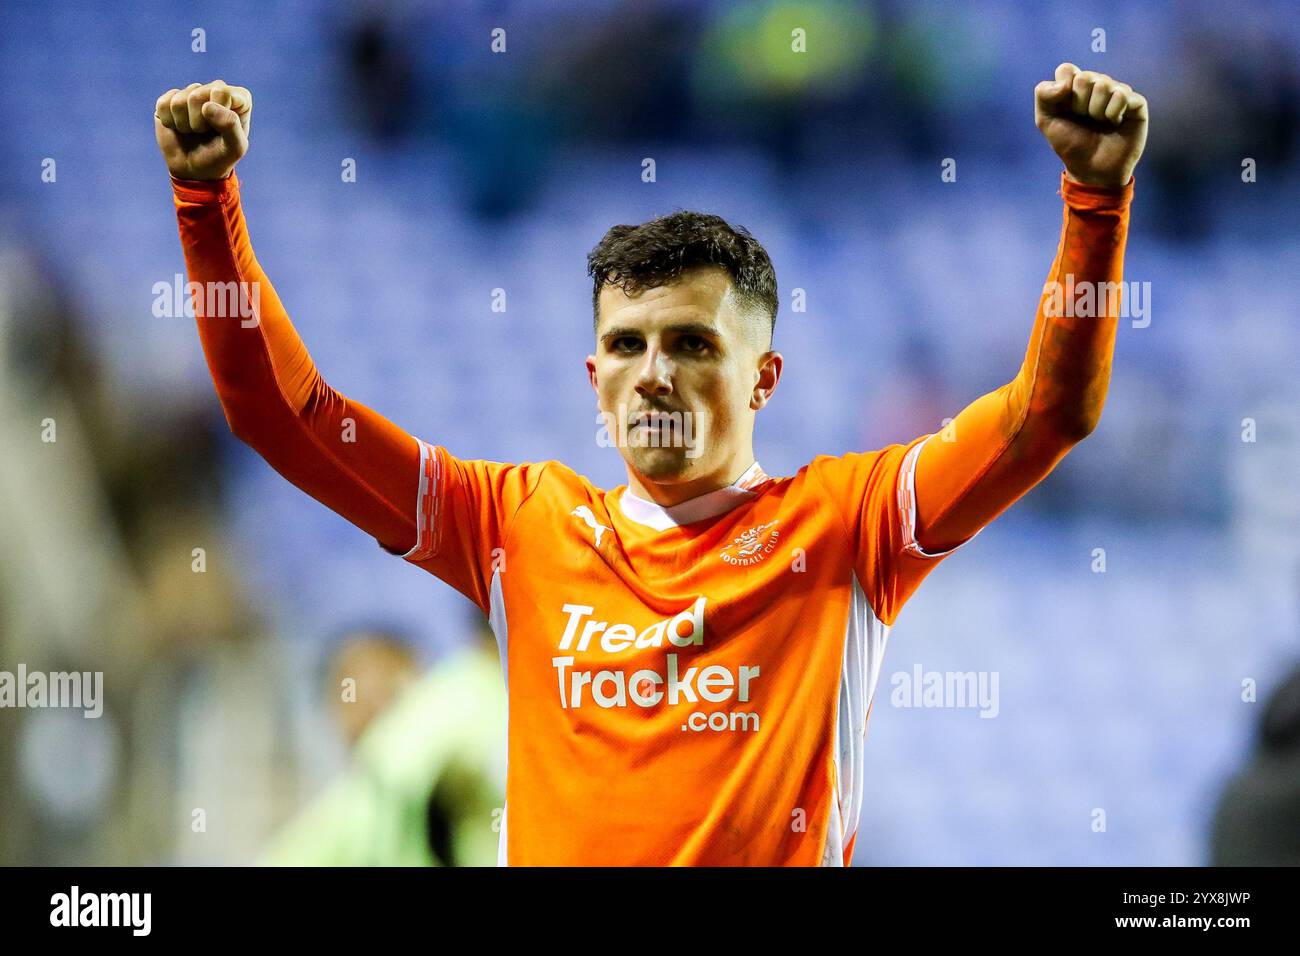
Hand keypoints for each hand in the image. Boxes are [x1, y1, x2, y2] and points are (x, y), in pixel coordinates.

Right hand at [154, 80, 251, 180]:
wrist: (195, 170)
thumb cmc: (220, 157)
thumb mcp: (235, 148)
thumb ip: (231, 125)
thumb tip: (207, 106)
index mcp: (237, 97)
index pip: (221, 91)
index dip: (217, 113)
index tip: (220, 129)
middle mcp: (214, 89)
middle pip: (197, 94)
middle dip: (198, 122)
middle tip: (204, 133)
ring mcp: (191, 92)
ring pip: (179, 100)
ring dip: (184, 124)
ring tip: (193, 131)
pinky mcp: (170, 98)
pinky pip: (163, 104)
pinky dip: (170, 122)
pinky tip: (178, 127)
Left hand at [1035, 63, 1147, 187]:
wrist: (1092, 170)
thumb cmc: (1071, 145)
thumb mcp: (1045, 121)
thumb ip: (1043, 94)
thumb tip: (1065, 81)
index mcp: (1076, 87)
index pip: (1067, 69)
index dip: (1063, 92)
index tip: (1066, 111)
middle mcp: (1098, 85)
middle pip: (1084, 78)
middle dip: (1079, 104)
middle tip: (1084, 120)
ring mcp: (1118, 92)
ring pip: (1103, 85)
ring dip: (1095, 111)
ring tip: (1099, 124)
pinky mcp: (1136, 102)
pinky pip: (1122, 95)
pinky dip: (1113, 113)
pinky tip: (1114, 124)